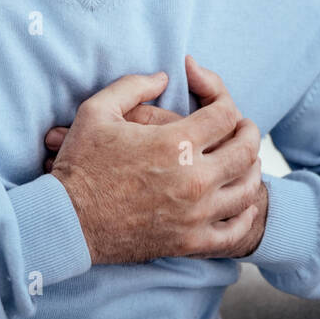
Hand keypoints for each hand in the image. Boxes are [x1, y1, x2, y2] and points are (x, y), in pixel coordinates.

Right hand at [46, 56, 266, 264]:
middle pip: (245, 151)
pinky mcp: (189, 241)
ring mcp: (194, 214)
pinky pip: (233, 231)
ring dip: (252, 171)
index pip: (225, 115)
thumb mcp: (97, 110)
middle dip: (250, 134)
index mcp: (175, 143)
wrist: (67, 223)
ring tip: (247, 162)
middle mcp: (193, 179)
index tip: (224, 108)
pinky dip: (244, 215)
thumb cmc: (80, 164)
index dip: (227, 104)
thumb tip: (164, 77)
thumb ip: (134, 85)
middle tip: (245, 129)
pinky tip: (243, 205)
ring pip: (246, 190)